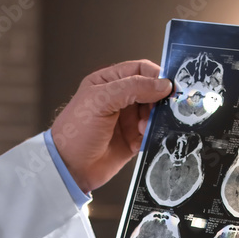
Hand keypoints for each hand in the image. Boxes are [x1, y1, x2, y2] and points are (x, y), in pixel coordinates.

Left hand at [51, 60, 172, 192]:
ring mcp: (126, 120)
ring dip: (154, 119)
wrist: (70, 168)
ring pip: (153, 112)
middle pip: (151, 91)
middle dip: (158, 100)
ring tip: (142, 127)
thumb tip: (162, 84)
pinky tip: (141, 139)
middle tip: (159, 109)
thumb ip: (133, 87)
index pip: (140, 69)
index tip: (168, 86)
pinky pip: (151, 133)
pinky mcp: (132, 140)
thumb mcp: (101, 100)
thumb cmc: (75, 132)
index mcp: (108, 82)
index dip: (156, 75)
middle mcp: (119, 99)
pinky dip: (152, 134)